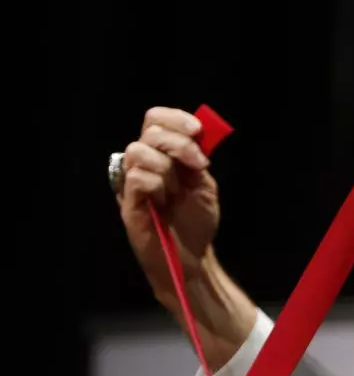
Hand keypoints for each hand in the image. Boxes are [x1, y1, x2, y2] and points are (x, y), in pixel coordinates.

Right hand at [118, 107, 219, 303]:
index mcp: (163, 155)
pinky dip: (157, 185)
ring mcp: (133, 182)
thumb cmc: (196, 221)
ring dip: (167, 167)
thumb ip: (197, 158)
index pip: (156, 120)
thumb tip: (198, 132)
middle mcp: (144, 164)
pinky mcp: (128, 202)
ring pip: (139, 151)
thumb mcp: (204, 184)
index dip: (176, 118)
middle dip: (180, 143)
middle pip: (150, 130)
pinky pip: (137, 178)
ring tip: (178, 191)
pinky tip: (164, 201)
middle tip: (199, 164)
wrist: (193, 256)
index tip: (198, 130)